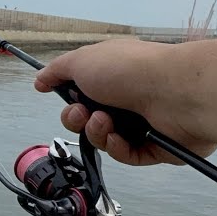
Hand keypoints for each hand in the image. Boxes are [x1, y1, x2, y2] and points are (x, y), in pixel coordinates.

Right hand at [33, 39, 216, 165]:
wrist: (176, 93)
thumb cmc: (131, 70)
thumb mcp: (82, 60)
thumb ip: (56, 71)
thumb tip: (40, 79)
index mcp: (112, 74)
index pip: (81, 92)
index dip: (67, 98)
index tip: (59, 97)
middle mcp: (127, 97)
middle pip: (87, 118)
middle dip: (76, 119)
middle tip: (82, 113)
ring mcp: (141, 122)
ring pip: (104, 138)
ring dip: (96, 132)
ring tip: (104, 122)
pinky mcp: (155, 147)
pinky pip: (125, 155)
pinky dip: (116, 147)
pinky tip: (118, 137)